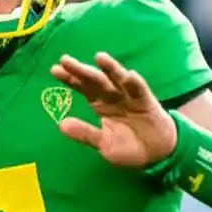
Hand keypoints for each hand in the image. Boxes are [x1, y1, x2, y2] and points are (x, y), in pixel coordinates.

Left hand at [50, 52, 176, 167]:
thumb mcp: (103, 144)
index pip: (82, 88)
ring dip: (109, 68)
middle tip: (65, 60)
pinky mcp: (147, 102)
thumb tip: (61, 124)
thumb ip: (84, 133)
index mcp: (100, 103)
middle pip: (95, 80)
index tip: (54, 70)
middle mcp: (113, 95)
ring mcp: (130, 96)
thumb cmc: (128, 146)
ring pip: (118, 79)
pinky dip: (135, 84)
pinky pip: (140, 91)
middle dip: (81, 70)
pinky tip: (128, 76)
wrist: (156, 154)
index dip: (69, 79)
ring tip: (99, 57)